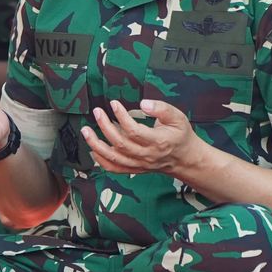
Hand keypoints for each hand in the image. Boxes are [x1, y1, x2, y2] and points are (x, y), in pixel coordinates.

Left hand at [81, 99, 198, 174]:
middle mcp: (147, 155)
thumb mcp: (178, 117)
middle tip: (97, 112)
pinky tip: (92, 150)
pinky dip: (101, 161)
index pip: (134, 131)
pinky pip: (115, 168)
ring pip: (114, 158)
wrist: (185, 158)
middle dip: (105, 126)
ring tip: (86, 130)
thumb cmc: (180, 135)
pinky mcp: (135, 168)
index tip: (114, 104)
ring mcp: (140, 164)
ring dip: (97, 144)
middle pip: (120, 143)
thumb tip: (143, 103)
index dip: (121, 117)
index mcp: (158, 142)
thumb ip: (162, 109)